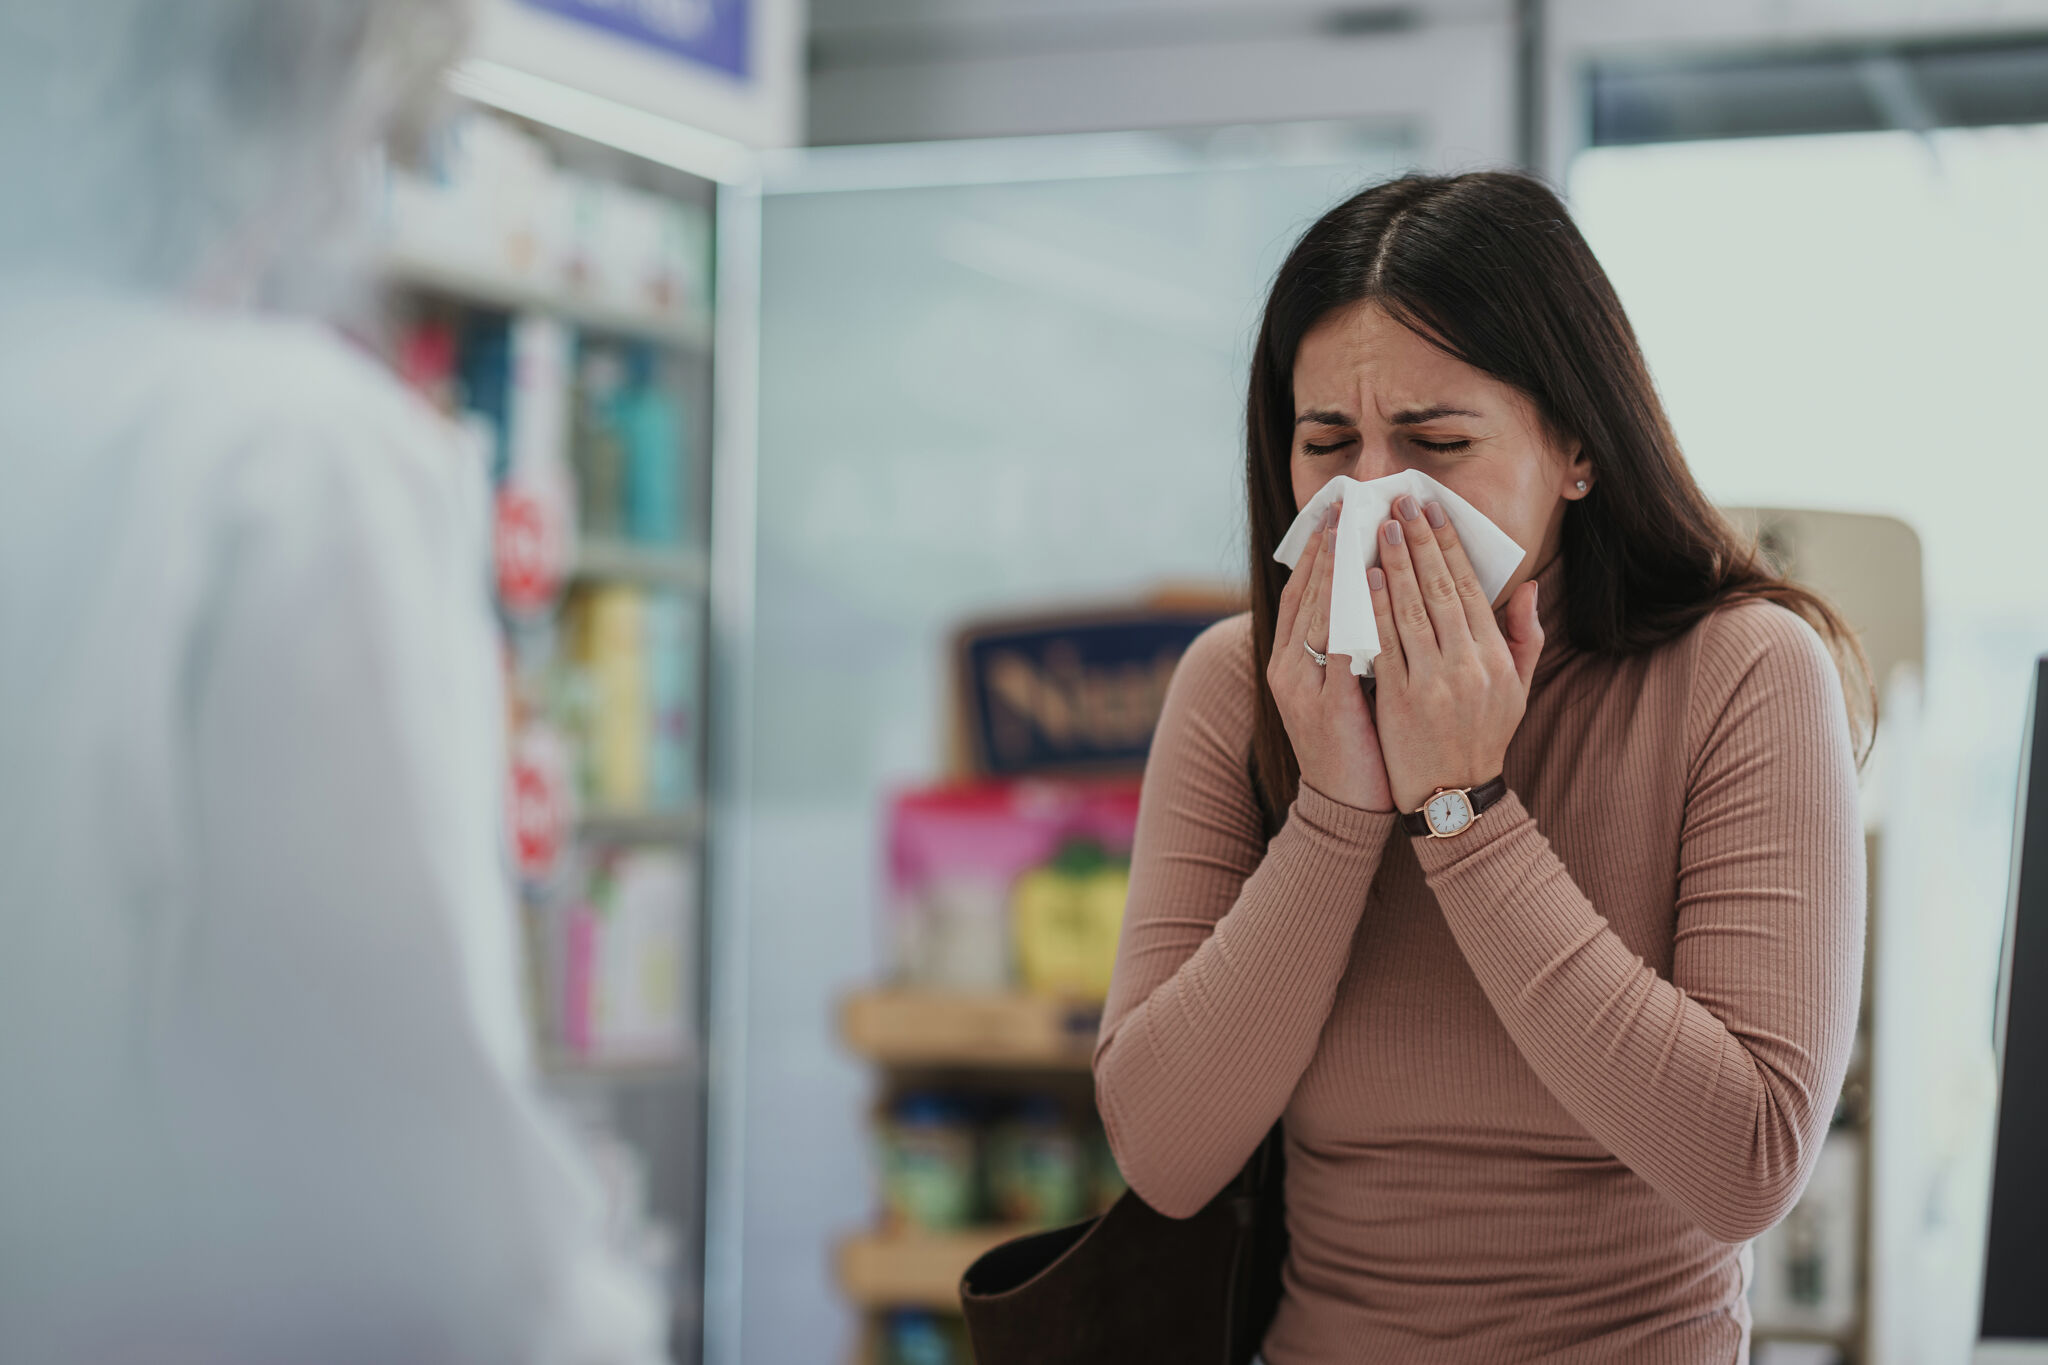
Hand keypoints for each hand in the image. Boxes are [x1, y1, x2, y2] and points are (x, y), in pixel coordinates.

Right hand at [1269, 505, 1394, 813]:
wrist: (1348, 806)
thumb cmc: (1357, 743)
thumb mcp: (1347, 687)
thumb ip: (1353, 641)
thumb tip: (1375, 595)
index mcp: (1291, 660)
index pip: (1304, 593)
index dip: (1321, 551)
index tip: (1339, 512)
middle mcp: (1288, 667)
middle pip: (1308, 594)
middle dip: (1329, 546)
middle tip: (1346, 502)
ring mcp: (1303, 687)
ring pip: (1320, 613)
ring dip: (1341, 568)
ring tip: (1359, 528)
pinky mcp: (1326, 706)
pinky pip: (1341, 649)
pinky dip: (1355, 614)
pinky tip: (1372, 584)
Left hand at [1366, 494, 1542, 813]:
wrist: (1452, 794)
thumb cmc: (1483, 736)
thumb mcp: (1517, 688)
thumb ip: (1525, 635)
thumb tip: (1527, 585)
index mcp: (1495, 656)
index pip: (1468, 586)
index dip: (1448, 544)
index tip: (1433, 509)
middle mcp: (1467, 664)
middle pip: (1438, 588)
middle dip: (1419, 540)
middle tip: (1400, 501)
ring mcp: (1432, 682)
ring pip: (1409, 609)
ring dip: (1393, 563)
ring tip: (1379, 527)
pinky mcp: (1400, 699)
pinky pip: (1385, 644)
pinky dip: (1374, 608)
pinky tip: (1363, 579)